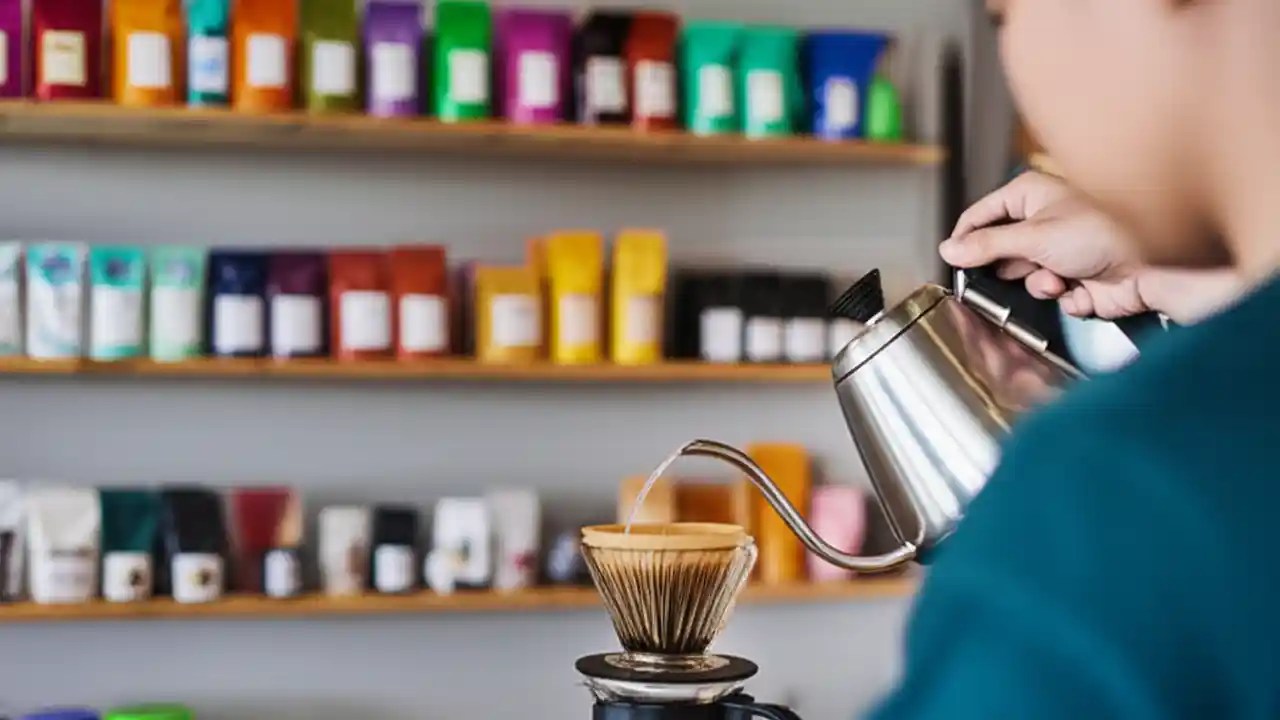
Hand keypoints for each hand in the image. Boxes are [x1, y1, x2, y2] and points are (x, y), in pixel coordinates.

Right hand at [940, 172, 1146, 319]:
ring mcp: (1057, 250)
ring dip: (1038, 284)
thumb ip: (986, 246)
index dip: (966, 239)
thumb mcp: (1033, 237)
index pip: (979, 216)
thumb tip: (948, 249)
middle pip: (999, 251)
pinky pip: (1047, 293)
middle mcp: (1041, 220)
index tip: (954, 261)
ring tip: (1056, 280)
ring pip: (1023, 277)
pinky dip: (1061, 296)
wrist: (1151, 267)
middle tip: (1020, 268)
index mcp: (1029, 195)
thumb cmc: (1104, 233)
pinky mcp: (1072, 277)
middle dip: (1010, 268)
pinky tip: (1078, 289)